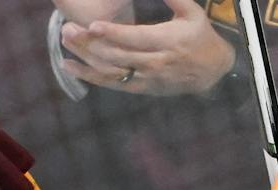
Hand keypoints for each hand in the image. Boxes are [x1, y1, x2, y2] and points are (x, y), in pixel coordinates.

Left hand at [53, 0, 236, 95]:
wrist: (211, 72)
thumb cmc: (200, 37)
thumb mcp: (193, 13)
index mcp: (167, 41)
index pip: (136, 38)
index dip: (113, 33)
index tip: (93, 25)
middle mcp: (154, 62)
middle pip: (117, 55)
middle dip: (91, 44)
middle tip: (69, 30)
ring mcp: (146, 78)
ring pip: (111, 71)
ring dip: (85, 59)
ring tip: (65, 43)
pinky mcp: (141, 88)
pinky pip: (112, 84)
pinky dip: (90, 76)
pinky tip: (70, 67)